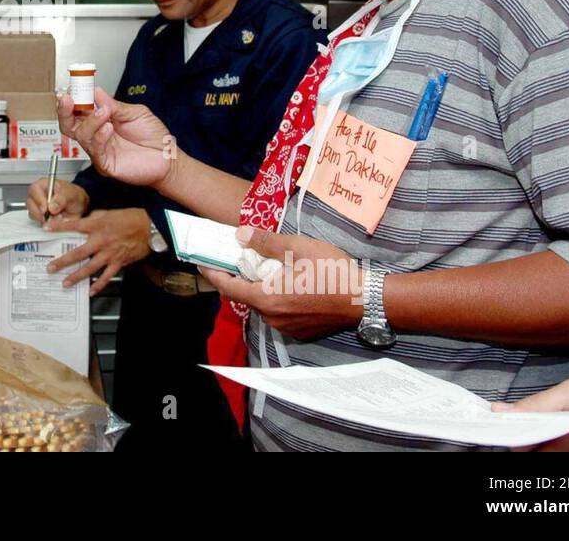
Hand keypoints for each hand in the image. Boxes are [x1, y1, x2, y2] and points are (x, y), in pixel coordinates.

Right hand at [25, 179, 88, 224]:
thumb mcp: (71, 194)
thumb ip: (62, 198)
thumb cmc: (73, 196)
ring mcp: (37, 207)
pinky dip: (47, 224)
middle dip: (40, 213)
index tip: (45, 209)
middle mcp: (38, 195)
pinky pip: (39, 223)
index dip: (38, 200)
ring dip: (45, 219)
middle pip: (30, 204)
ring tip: (58, 216)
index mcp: (43, 185)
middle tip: (52, 216)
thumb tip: (52, 207)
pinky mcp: (40, 217)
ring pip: (33, 215)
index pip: (34, 190)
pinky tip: (55, 220)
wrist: (78, 205)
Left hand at [44, 208, 152, 295]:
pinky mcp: (119, 262)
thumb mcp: (109, 212)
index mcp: (98, 226)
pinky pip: (107, 276)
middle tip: (51, 267)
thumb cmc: (131, 218)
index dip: (60, 227)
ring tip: (65, 283)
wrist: (150, 228)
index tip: (47, 230)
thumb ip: (94, 217)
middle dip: (63, 261)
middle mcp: (101, 241)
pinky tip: (90, 291)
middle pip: (78, 253)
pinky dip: (99, 285)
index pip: (75, 226)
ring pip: (90, 268)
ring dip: (76, 276)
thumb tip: (83, 220)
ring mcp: (110, 254)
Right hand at [58, 87, 177, 187]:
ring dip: (90, 121)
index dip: (73, 99)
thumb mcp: (135, 113)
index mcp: (101, 121)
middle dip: (65, 111)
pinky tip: (108, 128)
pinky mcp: (105, 165)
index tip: (72, 87)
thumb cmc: (152, 136)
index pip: (79, 110)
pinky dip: (99, 137)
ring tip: (104, 112)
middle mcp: (96, 135)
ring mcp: (99, 150)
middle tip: (68, 98)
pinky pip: (95, 150)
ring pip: (82, 136)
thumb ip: (115, 105)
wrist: (167, 156)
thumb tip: (96, 91)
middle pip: (69, 125)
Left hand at [198, 225, 360, 339]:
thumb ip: (266, 242)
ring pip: (264, 306)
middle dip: (242, 278)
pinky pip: (280, 314)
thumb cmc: (333, 271)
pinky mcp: (301, 332)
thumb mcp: (299, 247)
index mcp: (268, 298)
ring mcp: (287, 327)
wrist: (367, 299)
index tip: (202, 262)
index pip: (229, 287)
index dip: (213, 274)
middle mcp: (273, 317)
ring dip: (262, 289)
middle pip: (247, 296)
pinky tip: (292, 286)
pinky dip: (278, 300)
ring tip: (272, 270)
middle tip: (244, 259)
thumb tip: (240, 235)